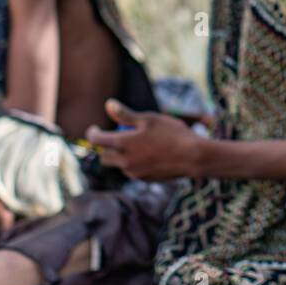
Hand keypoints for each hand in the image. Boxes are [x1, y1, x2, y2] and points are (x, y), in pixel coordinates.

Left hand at [85, 101, 205, 180]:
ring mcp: (134, 173)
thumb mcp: (148, 119)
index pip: (96, 140)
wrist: (193, 157)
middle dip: (106, 148)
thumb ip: (125, 114)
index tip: (95, 128)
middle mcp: (125, 161)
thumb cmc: (172, 133)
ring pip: (119, 165)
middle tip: (118, 138)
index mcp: (123, 144)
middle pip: (104, 157)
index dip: (92, 133)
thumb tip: (108, 105)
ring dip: (122, 156)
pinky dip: (135, 163)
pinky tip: (152, 154)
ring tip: (141, 145)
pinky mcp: (144, 179)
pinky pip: (133, 171)